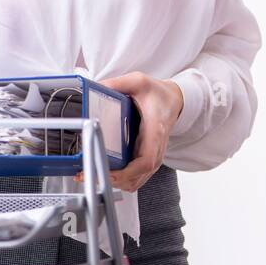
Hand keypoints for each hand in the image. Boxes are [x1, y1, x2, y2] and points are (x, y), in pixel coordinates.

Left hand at [85, 72, 183, 191]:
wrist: (173, 100)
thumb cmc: (158, 94)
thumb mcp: (139, 81)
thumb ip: (117, 83)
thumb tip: (96, 87)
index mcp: (155, 130)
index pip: (146, 160)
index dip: (127, 172)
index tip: (108, 172)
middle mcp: (156, 147)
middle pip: (138, 176)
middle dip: (114, 180)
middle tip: (91, 173)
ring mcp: (154, 155)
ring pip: (137, 181)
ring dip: (117, 183)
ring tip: (95, 174)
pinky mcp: (148, 158)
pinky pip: (137, 178)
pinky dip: (123, 182)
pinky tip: (107, 174)